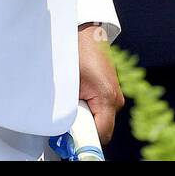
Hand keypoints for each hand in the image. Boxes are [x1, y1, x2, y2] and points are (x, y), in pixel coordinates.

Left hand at [77, 23, 123, 143]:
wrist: (86, 33)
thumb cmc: (77, 52)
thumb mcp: (69, 83)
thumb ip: (67, 108)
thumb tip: (58, 127)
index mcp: (108, 98)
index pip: (101, 134)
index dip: (85, 141)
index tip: (70, 142)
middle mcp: (116, 99)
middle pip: (102, 130)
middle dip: (84, 131)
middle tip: (65, 125)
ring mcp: (115, 96)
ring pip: (101, 121)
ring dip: (86, 120)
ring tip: (71, 107)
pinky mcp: (110, 92)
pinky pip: (100, 111)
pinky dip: (89, 112)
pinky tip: (77, 101)